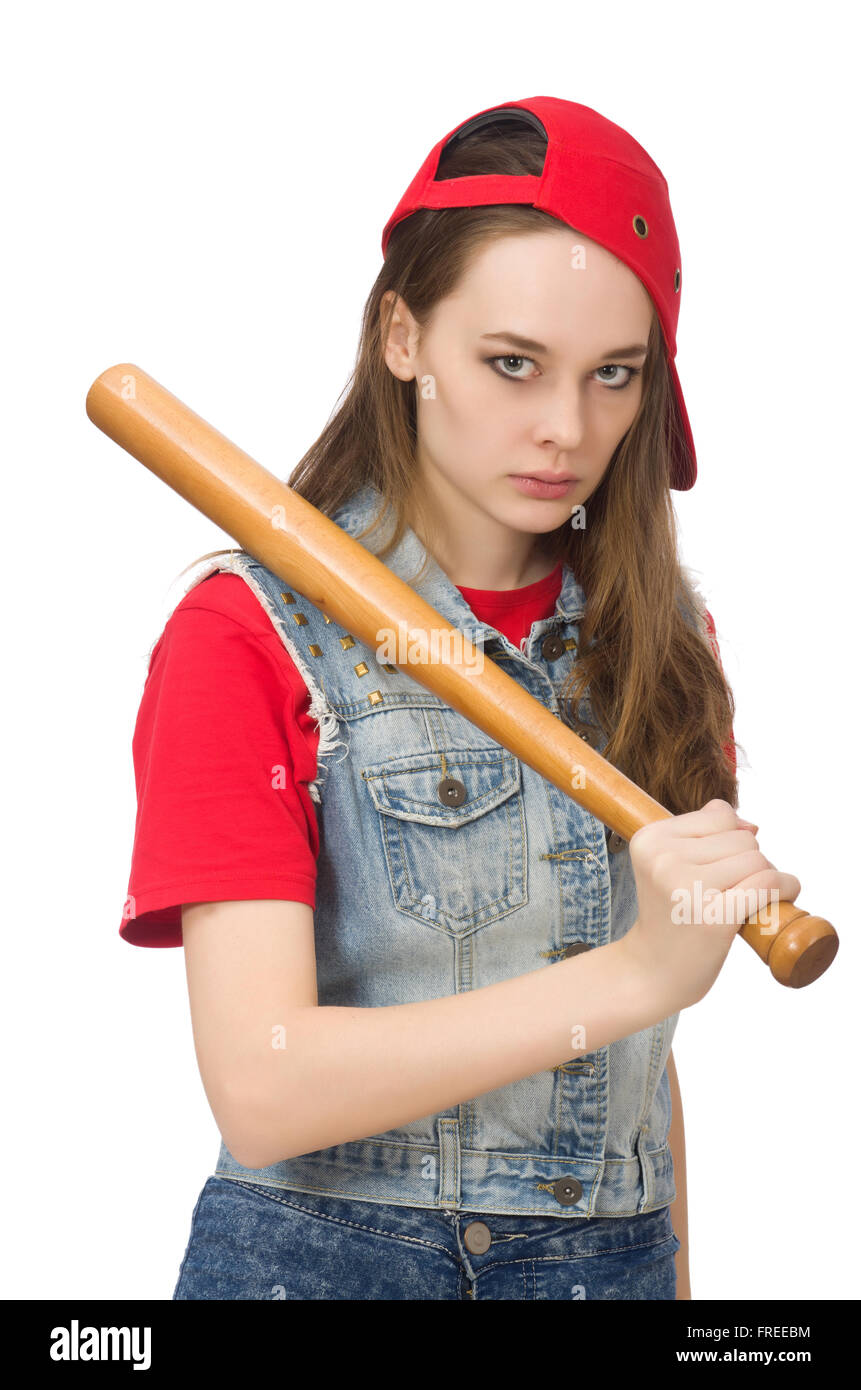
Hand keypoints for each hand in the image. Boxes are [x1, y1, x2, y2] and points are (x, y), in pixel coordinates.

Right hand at [621, 799, 800, 1012]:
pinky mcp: (714, 917)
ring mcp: (688, 888)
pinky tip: (783, 896)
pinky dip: (784, 887)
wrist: (651, 971)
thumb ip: (703, 832)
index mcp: (650, 839)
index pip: (719, 815)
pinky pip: (768, 883)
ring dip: (765, 876)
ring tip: (745, 898)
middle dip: (748, 861)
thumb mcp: (669, 864)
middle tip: (731, 890)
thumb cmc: (669, 915)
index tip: (720, 867)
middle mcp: (664, 859)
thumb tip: (749, 825)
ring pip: (757, 858)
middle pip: (741, 839)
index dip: (730, 840)